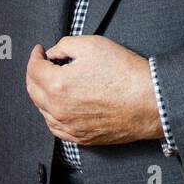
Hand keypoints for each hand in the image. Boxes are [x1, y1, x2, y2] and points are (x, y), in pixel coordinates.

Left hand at [25, 37, 162, 146]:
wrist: (150, 101)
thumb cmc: (125, 73)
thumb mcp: (92, 45)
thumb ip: (64, 46)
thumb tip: (53, 54)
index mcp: (58, 85)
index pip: (34, 69)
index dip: (36, 55)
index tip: (40, 50)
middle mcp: (59, 110)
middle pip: (33, 90)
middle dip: (34, 73)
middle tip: (42, 63)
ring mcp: (70, 127)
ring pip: (43, 110)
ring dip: (42, 93)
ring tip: (50, 81)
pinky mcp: (82, 138)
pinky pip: (56, 127)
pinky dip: (52, 113)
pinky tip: (59, 104)